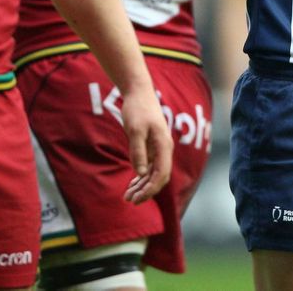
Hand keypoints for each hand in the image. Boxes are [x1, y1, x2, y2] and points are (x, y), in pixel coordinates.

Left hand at [119, 88, 173, 203]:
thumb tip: (141, 173)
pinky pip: (150, 166)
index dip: (150, 189)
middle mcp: (164, 149)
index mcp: (164, 145)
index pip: (161, 174)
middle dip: (146, 191)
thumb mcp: (135, 130)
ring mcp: (159, 148)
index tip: (137, 198)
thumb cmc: (137, 109)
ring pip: (154, 173)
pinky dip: (141, 177)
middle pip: (159, 177)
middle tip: (130, 200)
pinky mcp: (152, 146)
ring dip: (142, 186)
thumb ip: (138, 152)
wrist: (139, 92)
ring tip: (128, 196)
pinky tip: (132, 184)